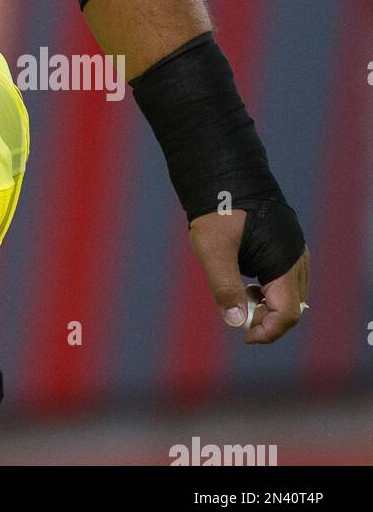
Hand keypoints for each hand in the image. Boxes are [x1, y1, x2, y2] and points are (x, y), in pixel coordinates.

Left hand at [191, 208, 309, 343]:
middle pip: (292, 307)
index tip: (244, 336)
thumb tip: (235, 322)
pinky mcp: (288, 244)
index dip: (268, 331)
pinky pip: (287, 278)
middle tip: (237, 312)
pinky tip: (246, 279)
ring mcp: (295, 251)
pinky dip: (270, 289)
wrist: (225, 175)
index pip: (288, 314)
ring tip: (239, 293)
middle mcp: (297, 259)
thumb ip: (225, 287)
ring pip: (291, 294)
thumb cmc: (218, 211)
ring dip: (269, 304)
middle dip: (267, 319)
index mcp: (284, 263)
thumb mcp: (214, 250)